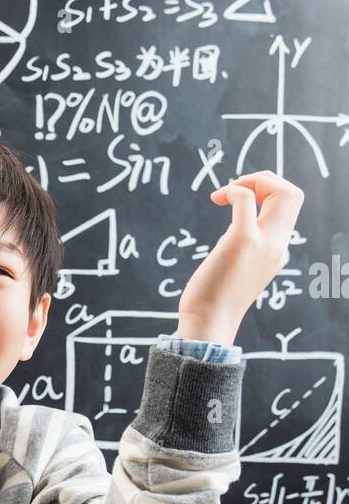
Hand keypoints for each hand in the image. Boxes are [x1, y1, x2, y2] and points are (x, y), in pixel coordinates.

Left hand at [176, 170, 304, 345]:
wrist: (209, 323)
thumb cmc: (215, 299)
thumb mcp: (239, 268)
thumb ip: (244, 248)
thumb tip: (230, 231)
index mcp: (278, 251)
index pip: (289, 208)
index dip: (269, 192)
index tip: (241, 199)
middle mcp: (277, 246)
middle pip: (294, 194)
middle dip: (265, 179)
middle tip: (236, 189)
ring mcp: (263, 243)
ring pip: (283, 192)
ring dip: (254, 180)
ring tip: (227, 192)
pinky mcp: (243, 241)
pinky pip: (246, 198)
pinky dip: (233, 189)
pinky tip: (216, 198)